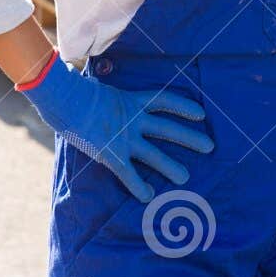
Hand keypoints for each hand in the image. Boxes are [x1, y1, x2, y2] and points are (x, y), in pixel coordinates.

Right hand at [21, 55, 214, 201]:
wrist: (65, 100)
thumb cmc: (75, 91)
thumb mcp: (97, 87)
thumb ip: (104, 92)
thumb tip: (92, 80)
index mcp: (131, 101)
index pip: (165, 101)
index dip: (184, 107)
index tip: (202, 114)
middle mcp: (133, 119)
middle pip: (168, 129)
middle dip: (190, 138)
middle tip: (210, 147)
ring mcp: (124, 137)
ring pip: (153, 154)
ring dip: (170, 166)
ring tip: (185, 178)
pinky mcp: (111, 153)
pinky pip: (127, 173)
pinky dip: (137, 186)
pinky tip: (148, 196)